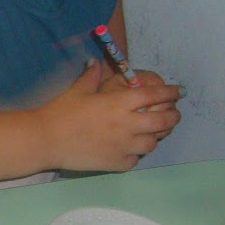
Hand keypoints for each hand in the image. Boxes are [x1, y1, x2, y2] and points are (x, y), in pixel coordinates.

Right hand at [39, 61, 182, 171]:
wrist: (45, 140)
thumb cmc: (60, 112)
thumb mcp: (78, 90)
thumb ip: (91, 75)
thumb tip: (94, 62)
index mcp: (119, 103)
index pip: (154, 95)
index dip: (170, 92)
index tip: (179, 91)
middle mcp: (127, 124)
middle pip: (163, 121)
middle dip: (173, 117)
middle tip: (172, 115)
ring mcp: (124, 146)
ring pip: (153, 143)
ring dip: (154, 136)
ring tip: (149, 133)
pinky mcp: (117, 163)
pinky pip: (135, 159)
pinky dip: (135, 153)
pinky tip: (128, 149)